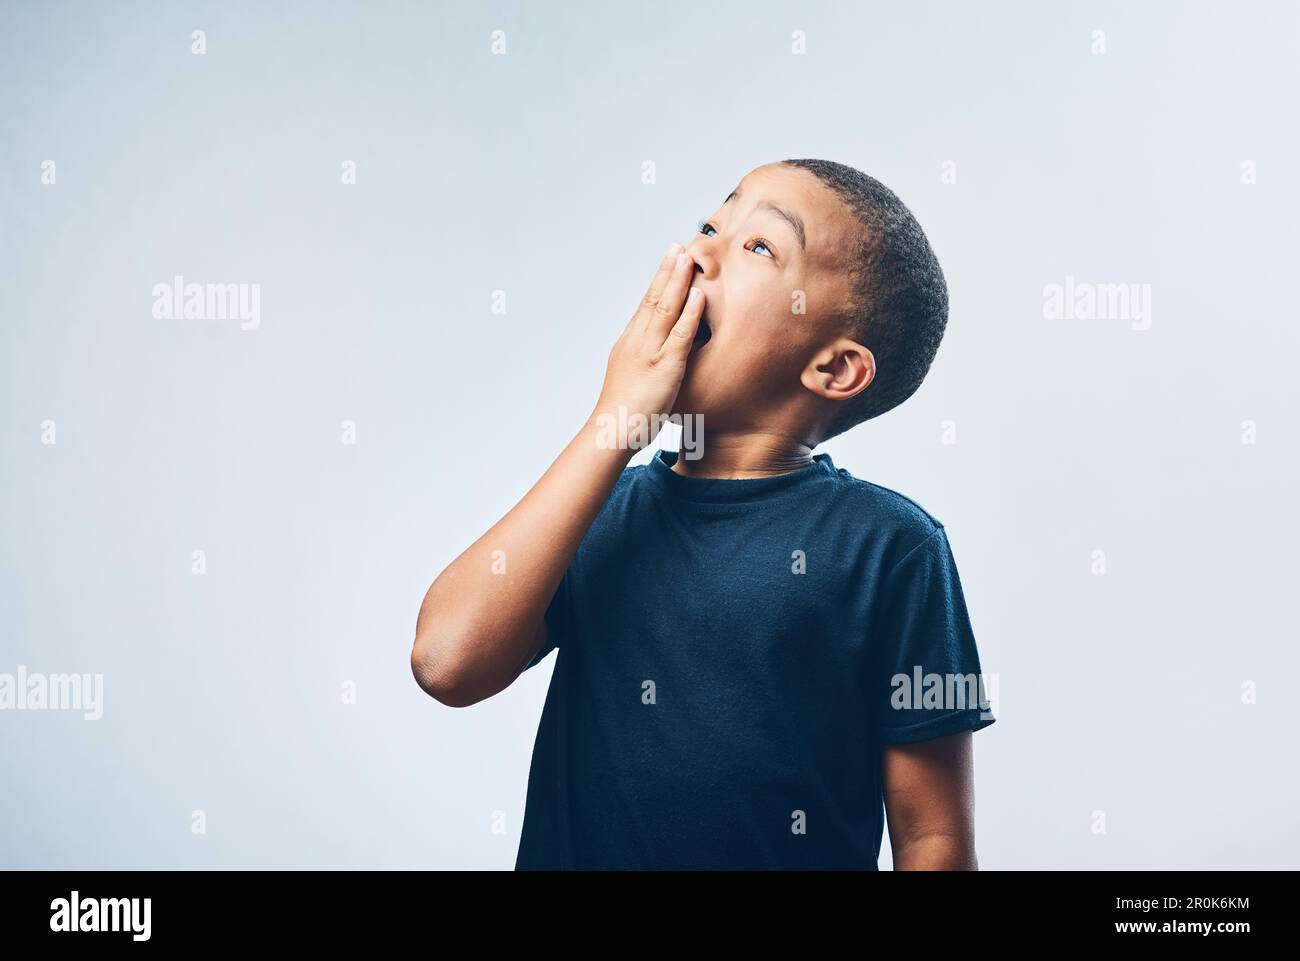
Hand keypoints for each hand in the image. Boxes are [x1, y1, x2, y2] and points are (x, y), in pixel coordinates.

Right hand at [590, 243, 705, 448]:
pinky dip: (690, 313)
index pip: (645, 305)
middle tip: (678, 247)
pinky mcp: (664, 367)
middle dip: (666, 271)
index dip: (658, 282)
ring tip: (687, 258)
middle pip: (653, 299)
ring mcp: (650, 352)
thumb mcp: (631, 379)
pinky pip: (679, 334)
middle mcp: (637, 342)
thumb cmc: (623, 415)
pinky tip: (698, 294)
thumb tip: (655, 358)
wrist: (611, 432)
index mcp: (629, 343)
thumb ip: (644, 363)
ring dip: (677, 281)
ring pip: (665, 309)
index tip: (668, 261)